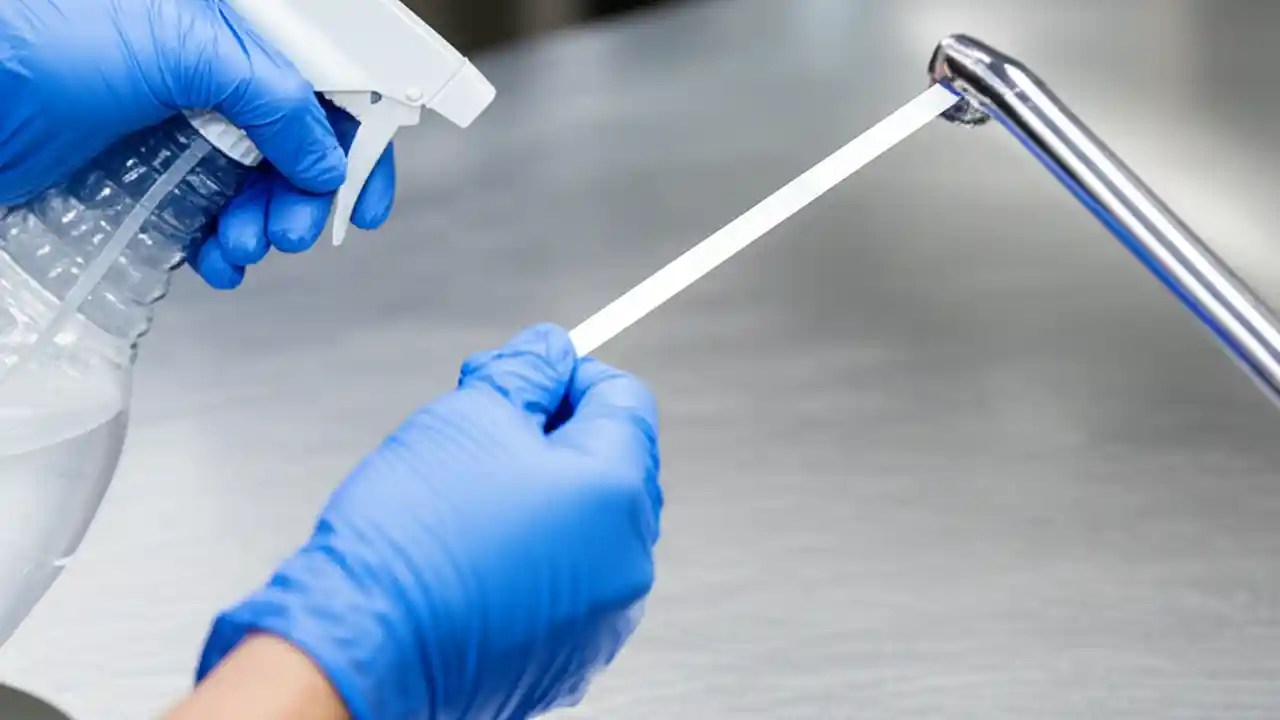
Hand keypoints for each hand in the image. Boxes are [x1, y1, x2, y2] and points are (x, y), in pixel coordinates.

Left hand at [0, 0, 395, 288]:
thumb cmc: (31, 40)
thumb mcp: (177, 47)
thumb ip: (271, 96)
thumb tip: (324, 155)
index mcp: (227, 25)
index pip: (322, 78)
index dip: (355, 134)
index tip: (363, 189)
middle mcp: (205, 70)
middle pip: (296, 140)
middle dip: (305, 192)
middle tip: (294, 228)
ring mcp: (173, 121)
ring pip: (254, 183)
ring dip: (263, 223)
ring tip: (243, 243)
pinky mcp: (140, 170)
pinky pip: (206, 212)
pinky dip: (220, 244)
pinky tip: (215, 257)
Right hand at [197, 324, 663, 719]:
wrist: (363, 650)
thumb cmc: (410, 541)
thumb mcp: (468, 416)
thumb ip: (524, 372)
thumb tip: (549, 351)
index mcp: (615, 492)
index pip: (625, 400)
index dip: (573, 374)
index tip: (532, 373)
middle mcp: (627, 560)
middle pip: (615, 462)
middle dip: (559, 434)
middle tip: (491, 428)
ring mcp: (604, 616)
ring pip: (591, 526)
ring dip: (546, 497)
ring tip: (473, 498)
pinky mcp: (572, 656)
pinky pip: (569, 583)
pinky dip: (536, 557)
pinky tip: (478, 552)